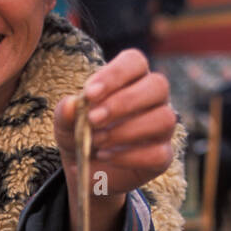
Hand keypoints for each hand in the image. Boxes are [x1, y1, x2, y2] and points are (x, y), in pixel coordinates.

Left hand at [54, 49, 175, 197]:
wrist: (85, 169)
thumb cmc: (80, 135)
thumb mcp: (66, 124)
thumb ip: (66, 113)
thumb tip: (70, 105)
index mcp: (131, 79)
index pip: (135, 62)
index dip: (115, 74)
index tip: (89, 94)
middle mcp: (153, 99)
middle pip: (158, 85)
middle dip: (124, 102)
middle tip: (93, 119)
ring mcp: (161, 128)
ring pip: (165, 118)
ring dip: (127, 130)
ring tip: (97, 141)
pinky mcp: (162, 156)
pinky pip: (159, 154)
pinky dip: (128, 156)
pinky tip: (105, 156)